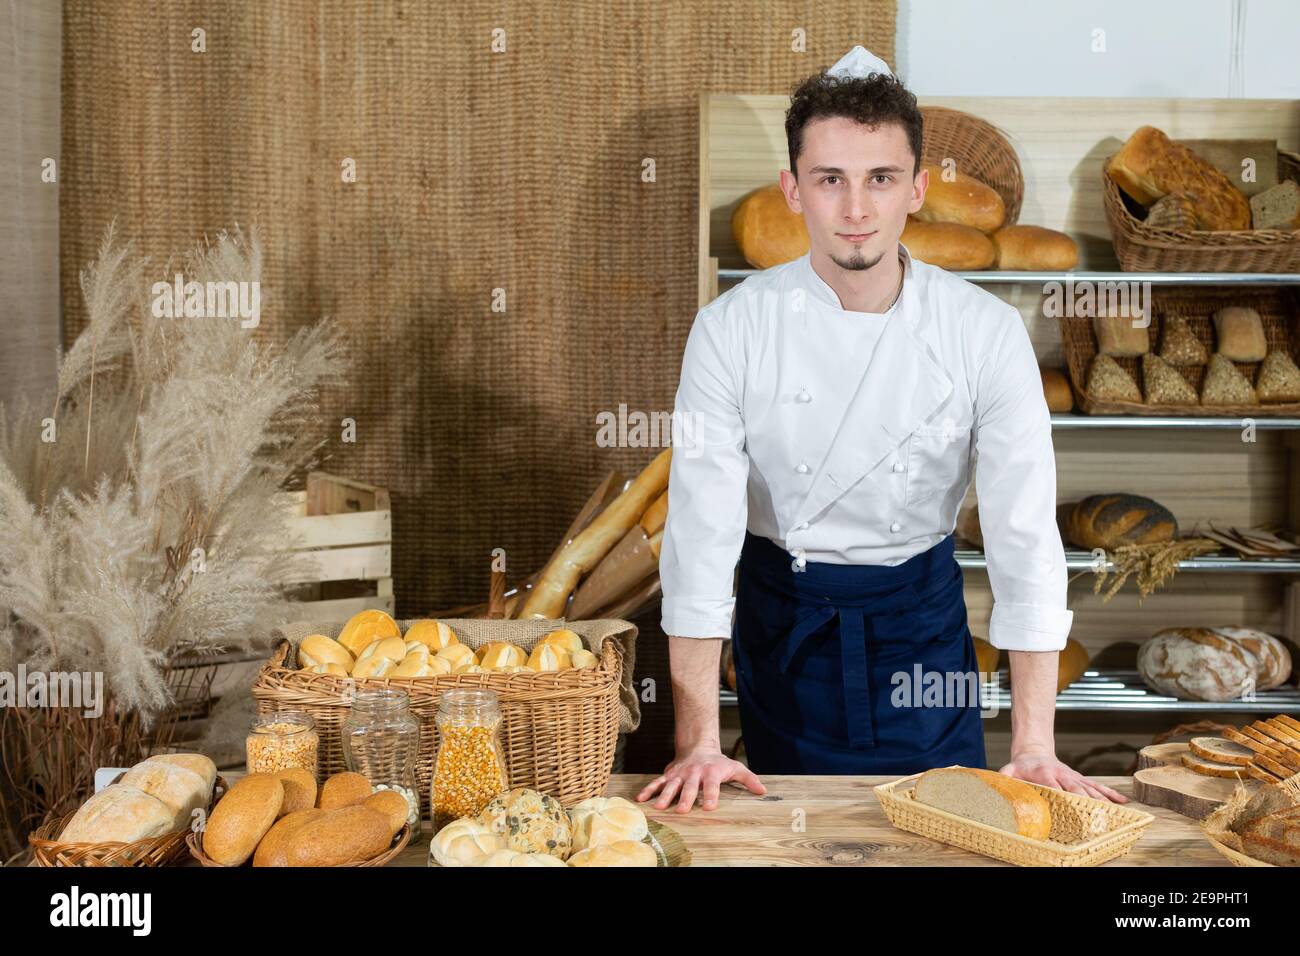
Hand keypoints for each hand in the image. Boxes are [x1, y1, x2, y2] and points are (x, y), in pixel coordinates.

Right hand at [635, 746, 765, 813]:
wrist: (698, 747)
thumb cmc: (718, 763)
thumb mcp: (735, 767)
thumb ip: (748, 779)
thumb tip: (762, 790)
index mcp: (711, 772)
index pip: (712, 785)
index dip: (711, 795)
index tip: (709, 807)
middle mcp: (694, 773)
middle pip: (690, 787)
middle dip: (686, 797)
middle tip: (682, 809)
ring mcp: (680, 774)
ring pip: (671, 785)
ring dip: (665, 795)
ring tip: (659, 807)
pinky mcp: (669, 775)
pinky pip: (657, 782)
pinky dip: (649, 790)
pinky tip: (641, 799)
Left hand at [999, 750, 1127, 803]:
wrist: (1034, 751)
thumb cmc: (1021, 766)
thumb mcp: (1009, 770)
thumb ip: (1004, 778)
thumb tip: (997, 786)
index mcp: (1044, 773)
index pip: (1052, 784)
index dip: (1059, 793)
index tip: (1067, 805)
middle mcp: (1062, 774)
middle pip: (1076, 788)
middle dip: (1085, 800)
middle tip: (1095, 814)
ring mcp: (1073, 777)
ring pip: (1090, 788)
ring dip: (1102, 799)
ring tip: (1113, 811)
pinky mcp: (1080, 779)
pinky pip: (1097, 786)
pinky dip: (1111, 794)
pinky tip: (1123, 802)